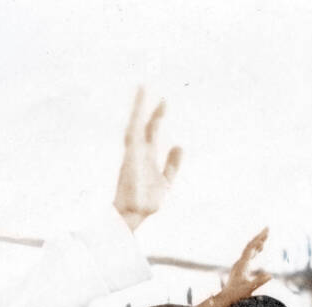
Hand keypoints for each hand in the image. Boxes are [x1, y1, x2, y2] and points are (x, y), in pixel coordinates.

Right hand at [113, 87, 182, 231]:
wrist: (136, 213)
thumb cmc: (147, 201)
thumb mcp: (166, 180)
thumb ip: (172, 163)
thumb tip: (180, 145)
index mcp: (146, 157)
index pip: (152, 132)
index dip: (157, 117)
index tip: (163, 102)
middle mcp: (138, 152)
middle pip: (145, 125)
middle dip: (152, 108)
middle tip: (159, 90)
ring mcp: (133, 152)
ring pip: (135, 124)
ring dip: (138, 106)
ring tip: (142, 88)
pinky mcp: (130, 154)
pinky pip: (132, 132)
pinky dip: (135, 117)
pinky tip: (138, 106)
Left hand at [198, 228, 271, 306]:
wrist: (225, 300)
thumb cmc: (236, 295)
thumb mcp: (249, 288)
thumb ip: (259, 281)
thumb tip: (270, 275)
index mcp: (242, 264)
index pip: (251, 247)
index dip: (259, 238)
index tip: (267, 231)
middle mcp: (240, 262)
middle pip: (250, 246)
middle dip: (259, 237)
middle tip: (268, 228)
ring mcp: (240, 265)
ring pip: (249, 250)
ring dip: (258, 242)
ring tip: (266, 236)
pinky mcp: (241, 269)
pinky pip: (249, 256)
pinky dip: (256, 250)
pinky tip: (260, 249)